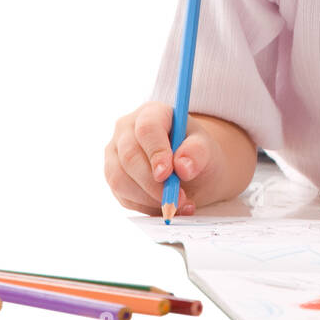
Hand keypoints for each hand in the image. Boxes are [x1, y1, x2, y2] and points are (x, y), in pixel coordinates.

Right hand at [104, 101, 223, 215]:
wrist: (189, 170)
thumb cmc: (196, 153)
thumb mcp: (206, 149)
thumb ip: (198, 152)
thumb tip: (183, 167)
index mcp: (152, 112)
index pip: (147, 128)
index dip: (156, 151)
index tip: (167, 174)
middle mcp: (127, 130)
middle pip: (129, 156)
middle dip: (153, 183)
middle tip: (176, 198)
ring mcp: (116, 153)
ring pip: (119, 179)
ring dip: (148, 198)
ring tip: (176, 204)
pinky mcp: (113, 177)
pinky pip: (122, 196)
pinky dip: (145, 206)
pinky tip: (165, 205)